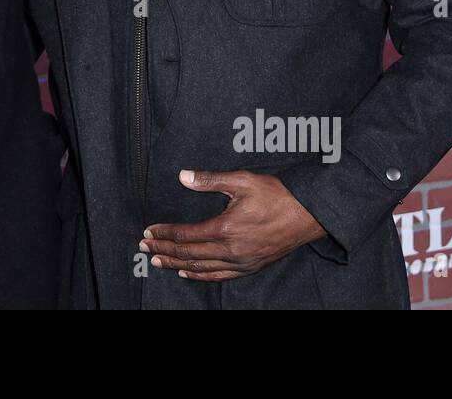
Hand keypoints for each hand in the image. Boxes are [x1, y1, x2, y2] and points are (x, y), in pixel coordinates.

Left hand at [139, 169, 327, 280]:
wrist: (308, 215)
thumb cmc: (276, 195)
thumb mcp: (242, 180)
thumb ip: (210, 180)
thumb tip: (183, 176)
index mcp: (226, 228)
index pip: (186, 234)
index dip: (164, 233)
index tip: (148, 231)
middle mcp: (231, 249)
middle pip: (188, 254)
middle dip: (163, 250)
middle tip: (144, 247)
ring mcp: (241, 262)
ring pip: (201, 268)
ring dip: (176, 265)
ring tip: (157, 262)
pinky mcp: (250, 267)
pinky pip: (219, 276)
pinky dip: (200, 276)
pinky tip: (187, 273)